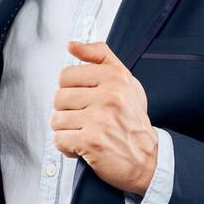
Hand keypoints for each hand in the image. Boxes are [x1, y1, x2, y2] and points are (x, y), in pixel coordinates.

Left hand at [52, 40, 157, 194]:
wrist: (147, 159)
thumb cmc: (132, 120)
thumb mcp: (124, 81)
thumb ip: (100, 56)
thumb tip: (71, 45)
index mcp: (115, 77)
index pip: (66, 75)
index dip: (70, 90)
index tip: (84, 100)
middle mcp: (109, 95)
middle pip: (58, 97)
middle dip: (67, 112)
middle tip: (85, 119)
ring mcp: (100, 119)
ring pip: (56, 119)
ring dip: (66, 130)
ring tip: (84, 133)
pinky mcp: (91, 141)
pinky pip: (59, 139)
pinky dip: (66, 147)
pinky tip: (82, 147)